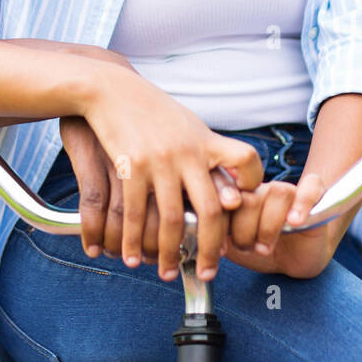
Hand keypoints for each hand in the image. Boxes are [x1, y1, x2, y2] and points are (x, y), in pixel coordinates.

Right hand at [59, 116, 243, 269]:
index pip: (246, 161)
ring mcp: (161, 161)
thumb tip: (228, 188)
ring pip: (174, 220)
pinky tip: (132, 256)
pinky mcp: (131, 167)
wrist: (110, 89)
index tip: (241, 211)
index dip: (251, 186)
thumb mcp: (187, 125)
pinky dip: (135, 240)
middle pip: (212, 209)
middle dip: (210, 248)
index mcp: (206, 141)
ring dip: (170, 253)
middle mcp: (189, 153)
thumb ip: (206, 154)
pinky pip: (137, 213)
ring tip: (166, 272)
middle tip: (207, 271)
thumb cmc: (151, 110)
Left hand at [225, 173, 336, 277]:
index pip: (224, 195)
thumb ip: (214, 236)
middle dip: (245, 231)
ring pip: (277, 193)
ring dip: (269, 227)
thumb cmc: (260, 251)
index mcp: (238, 195)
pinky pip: (311, 186)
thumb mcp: (231, 247)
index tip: (222, 248)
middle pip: (249, 197)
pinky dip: (302, 203)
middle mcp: (261, 188)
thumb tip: (193, 232)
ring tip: (265, 247)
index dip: (222, 224)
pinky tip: (294, 222)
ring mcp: (288, 191)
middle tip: (248, 248)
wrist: (294, 261)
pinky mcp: (314, 196)